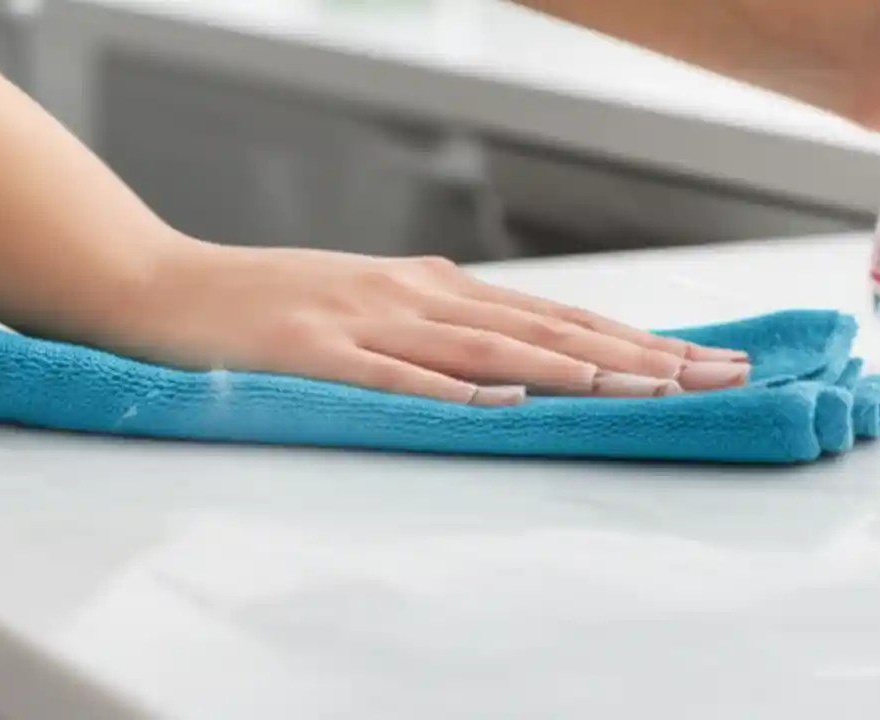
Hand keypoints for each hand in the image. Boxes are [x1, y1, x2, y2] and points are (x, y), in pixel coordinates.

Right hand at [106, 239, 751, 406]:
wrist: (165, 290)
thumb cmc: (273, 307)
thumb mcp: (372, 306)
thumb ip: (439, 325)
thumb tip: (514, 348)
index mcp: (433, 289)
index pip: (557, 317)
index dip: (636, 339)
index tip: (704, 362)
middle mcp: (415, 296)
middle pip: (545, 327)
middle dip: (638, 352)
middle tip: (714, 375)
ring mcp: (366, 319)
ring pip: (487, 345)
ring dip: (569, 365)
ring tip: (642, 385)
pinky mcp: (314, 349)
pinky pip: (392, 374)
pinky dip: (451, 388)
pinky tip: (503, 401)